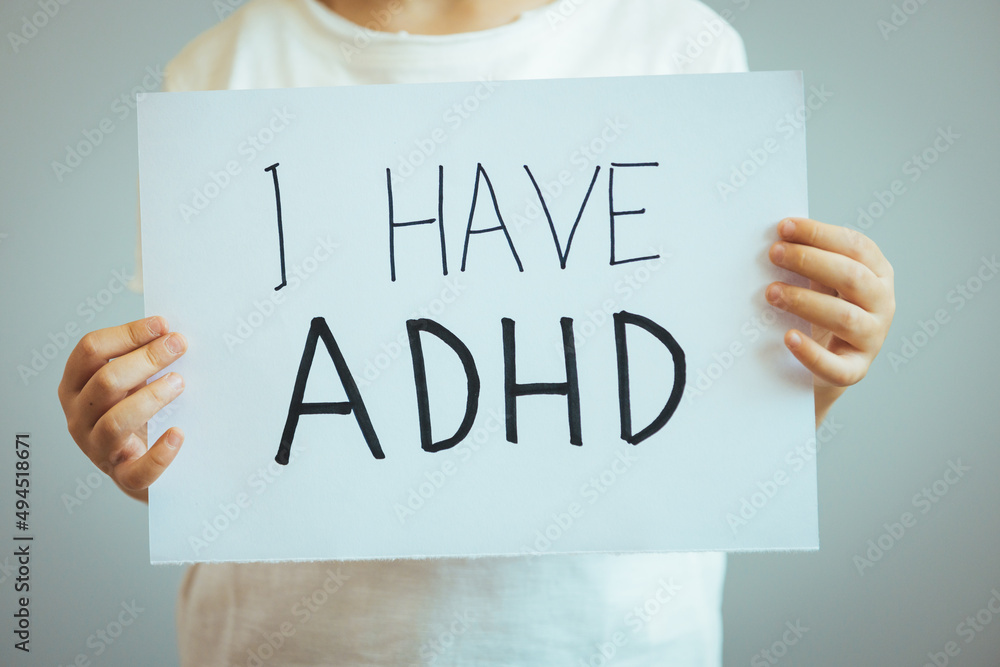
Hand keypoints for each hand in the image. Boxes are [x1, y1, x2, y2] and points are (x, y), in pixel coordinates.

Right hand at [57, 316, 187, 502]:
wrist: (140, 468)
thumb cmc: (134, 415)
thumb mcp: (127, 383)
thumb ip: (140, 359)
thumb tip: (170, 332)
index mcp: (75, 386)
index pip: (90, 350)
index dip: (127, 334)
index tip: (163, 325)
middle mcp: (79, 417)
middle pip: (105, 381)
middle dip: (146, 359)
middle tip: (179, 346)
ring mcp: (97, 449)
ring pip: (116, 422)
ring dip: (150, 398)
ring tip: (179, 383)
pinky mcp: (123, 477)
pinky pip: (139, 471)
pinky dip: (160, 453)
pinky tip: (178, 435)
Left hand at [765, 218, 894, 422]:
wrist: (824, 365)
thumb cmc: (821, 314)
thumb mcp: (823, 283)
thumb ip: (811, 262)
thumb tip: (779, 238)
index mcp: (877, 274)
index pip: (856, 246)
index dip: (820, 234)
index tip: (784, 227)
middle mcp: (882, 304)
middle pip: (852, 277)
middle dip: (809, 261)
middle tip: (774, 254)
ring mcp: (872, 338)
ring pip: (844, 317)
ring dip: (804, 301)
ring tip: (772, 293)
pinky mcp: (855, 370)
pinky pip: (836, 366)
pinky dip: (811, 352)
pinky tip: (789, 338)